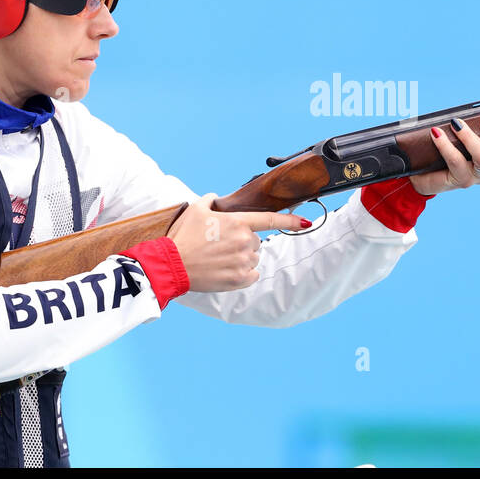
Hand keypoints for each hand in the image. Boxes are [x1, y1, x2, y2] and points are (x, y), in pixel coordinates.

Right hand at [166, 193, 312, 291]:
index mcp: (238, 223)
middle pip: (256, 241)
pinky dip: (244, 274)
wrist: (173, 264)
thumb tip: (215, 199)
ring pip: (253, 257)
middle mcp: (245, 241)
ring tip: (220, 259)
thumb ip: (210, 201)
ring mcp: (243, 261)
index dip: (291, 219)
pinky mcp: (240, 279)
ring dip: (242, 258)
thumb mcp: (195, 210)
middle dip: (243, 242)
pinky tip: (227, 270)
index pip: (271, 220)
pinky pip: (252, 274)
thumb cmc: (183, 236)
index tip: (306, 221)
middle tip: (221, 245)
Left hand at [408, 117, 479, 196]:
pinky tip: (436, 133)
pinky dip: (446, 145)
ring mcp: (475, 177)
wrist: (418, 174)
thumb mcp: (458, 134)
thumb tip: (470, 101)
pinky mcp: (456, 181)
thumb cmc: (441, 149)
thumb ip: (469, 122)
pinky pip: (455, 162)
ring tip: (455, 124)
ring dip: (469, 139)